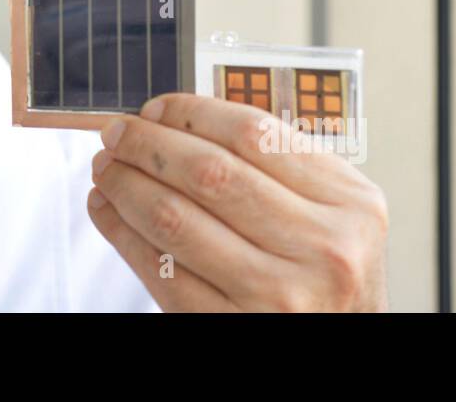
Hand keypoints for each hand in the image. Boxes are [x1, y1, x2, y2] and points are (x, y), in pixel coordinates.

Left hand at [86, 93, 388, 310]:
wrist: (338, 346)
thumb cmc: (326, 278)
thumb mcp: (330, 214)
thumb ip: (274, 167)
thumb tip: (174, 123)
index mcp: (349, 203)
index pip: (252, 132)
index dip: (190, 113)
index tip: (155, 109)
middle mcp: (322, 248)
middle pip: (209, 171)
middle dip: (147, 145)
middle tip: (116, 135)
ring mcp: (280, 295)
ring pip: (175, 219)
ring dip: (126, 186)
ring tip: (106, 170)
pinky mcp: (235, 329)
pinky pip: (162, 272)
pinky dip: (123, 235)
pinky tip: (109, 213)